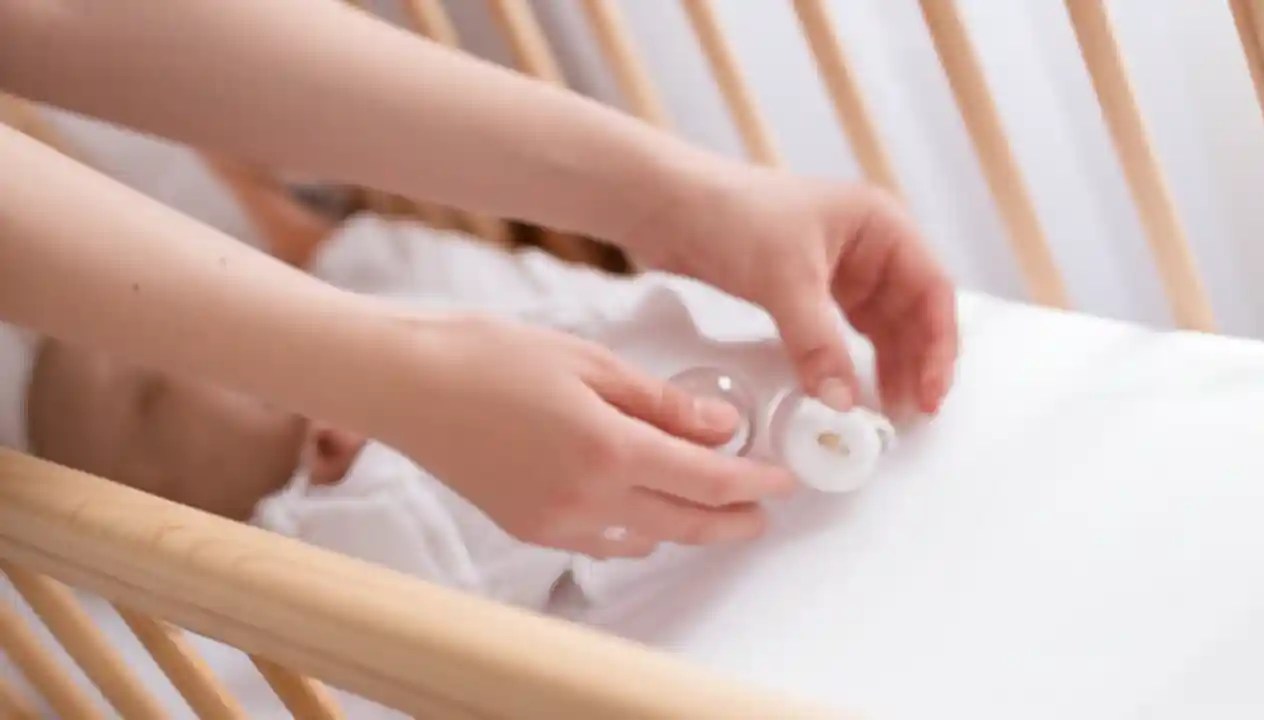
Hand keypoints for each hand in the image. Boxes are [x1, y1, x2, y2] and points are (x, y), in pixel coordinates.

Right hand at [382, 313, 796, 557]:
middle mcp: (585, 500)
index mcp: (608, 450)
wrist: (406, 384)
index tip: (782, 479)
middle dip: (732, 520)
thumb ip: (662, 404)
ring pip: (645, 538)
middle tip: (762, 509)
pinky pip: (601, 542)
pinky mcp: (528, 527)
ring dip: (686, 524)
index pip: (708, 481)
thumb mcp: (591, 363)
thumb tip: (721, 430)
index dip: (754, 483)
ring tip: (707, 499)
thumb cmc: (490, 355)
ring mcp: (554, 522)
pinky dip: (636, 528)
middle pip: (685, 524)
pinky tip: (642, 505)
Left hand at [623, 165, 957, 418]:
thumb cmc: (730, 213)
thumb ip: (818, 344)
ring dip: (885, 366)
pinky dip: (847, 362)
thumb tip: (844, 403)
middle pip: (910, 312)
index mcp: (879, 224)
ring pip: (877, 325)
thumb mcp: (785, 280)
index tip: (930, 393)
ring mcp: (836, 266)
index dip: (939, 345)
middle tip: (909, 416)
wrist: (666, 204)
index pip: (931, 289)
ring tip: (885, 413)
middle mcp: (866, 244)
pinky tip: (847, 390)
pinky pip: (840, 331)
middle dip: (914, 362)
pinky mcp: (803, 287)